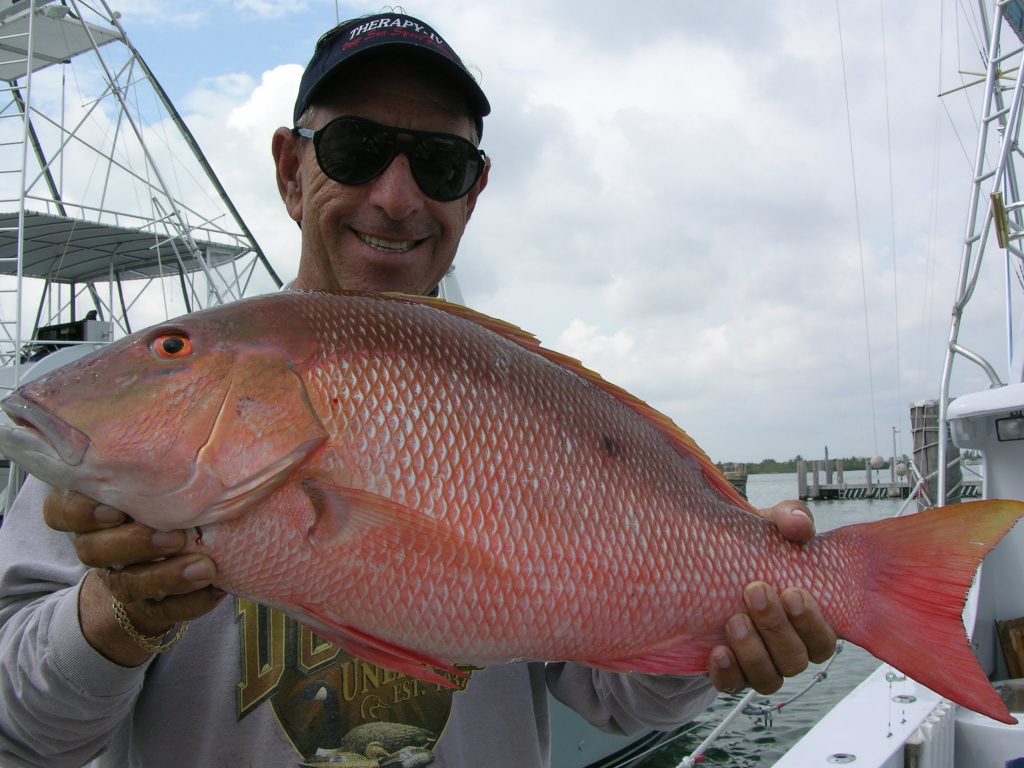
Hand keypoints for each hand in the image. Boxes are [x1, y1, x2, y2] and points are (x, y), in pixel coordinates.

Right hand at [43, 489, 224, 665]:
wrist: (165, 566)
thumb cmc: (163, 504)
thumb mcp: (154, 486)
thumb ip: (158, 473)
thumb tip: (190, 453)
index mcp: (92, 512)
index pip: (61, 512)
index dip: (82, 513)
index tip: (115, 511)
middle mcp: (99, 547)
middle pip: (93, 551)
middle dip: (134, 544)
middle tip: (175, 537)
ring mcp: (121, 579)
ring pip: (126, 585)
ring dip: (167, 577)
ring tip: (204, 567)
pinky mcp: (148, 607)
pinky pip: (164, 612)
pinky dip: (192, 602)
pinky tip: (216, 589)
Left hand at [708, 500, 836, 694]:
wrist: (705, 564)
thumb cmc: (749, 548)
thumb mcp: (769, 528)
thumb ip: (789, 520)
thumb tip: (798, 525)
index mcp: (807, 620)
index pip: (824, 638)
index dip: (813, 622)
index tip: (792, 592)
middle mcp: (787, 648)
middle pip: (796, 659)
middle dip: (777, 627)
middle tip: (755, 592)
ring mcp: (758, 663)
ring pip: (768, 677)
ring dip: (753, 650)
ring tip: (734, 620)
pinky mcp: (728, 671)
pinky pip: (732, 685)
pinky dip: (727, 673)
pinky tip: (718, 652)